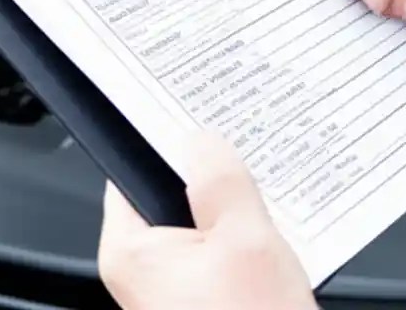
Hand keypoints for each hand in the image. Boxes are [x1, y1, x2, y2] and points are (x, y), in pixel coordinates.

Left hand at [98, 132, 316, 309]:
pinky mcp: (203, 302)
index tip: (194, 114)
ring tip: (267, 204)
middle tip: (247, 161)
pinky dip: (243, 243)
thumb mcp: (244, 240)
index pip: (131, 169)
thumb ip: (219, 180)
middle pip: (170, 195)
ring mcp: (173, 291)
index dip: (166, 138)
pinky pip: (217, 255)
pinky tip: (273, 239)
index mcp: (131, 251)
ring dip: (234, 213)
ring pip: (200, 226)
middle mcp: (142, 272)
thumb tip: (200, 140)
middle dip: (210, 179)